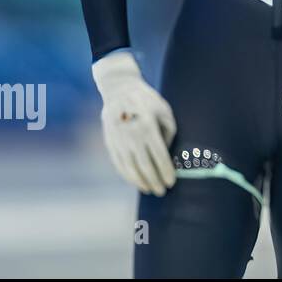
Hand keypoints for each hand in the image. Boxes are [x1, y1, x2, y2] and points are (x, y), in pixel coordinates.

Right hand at [91, 49, 176, 194]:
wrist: (120, 90)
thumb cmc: (148, 101)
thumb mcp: (164, 112)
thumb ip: (168, 134)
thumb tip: (165, 156)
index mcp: (148, 127)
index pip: (159, 156)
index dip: (165, 171)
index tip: (171, 183)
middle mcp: (132, 136)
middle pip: (144, 166)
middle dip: (154, 181)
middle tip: (161, 191)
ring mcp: (118, 140)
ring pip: (129, 168)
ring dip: (140, 182)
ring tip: (149, 189)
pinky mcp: (109, 142)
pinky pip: (119, 163)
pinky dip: (127, 175)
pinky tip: (135, 181)